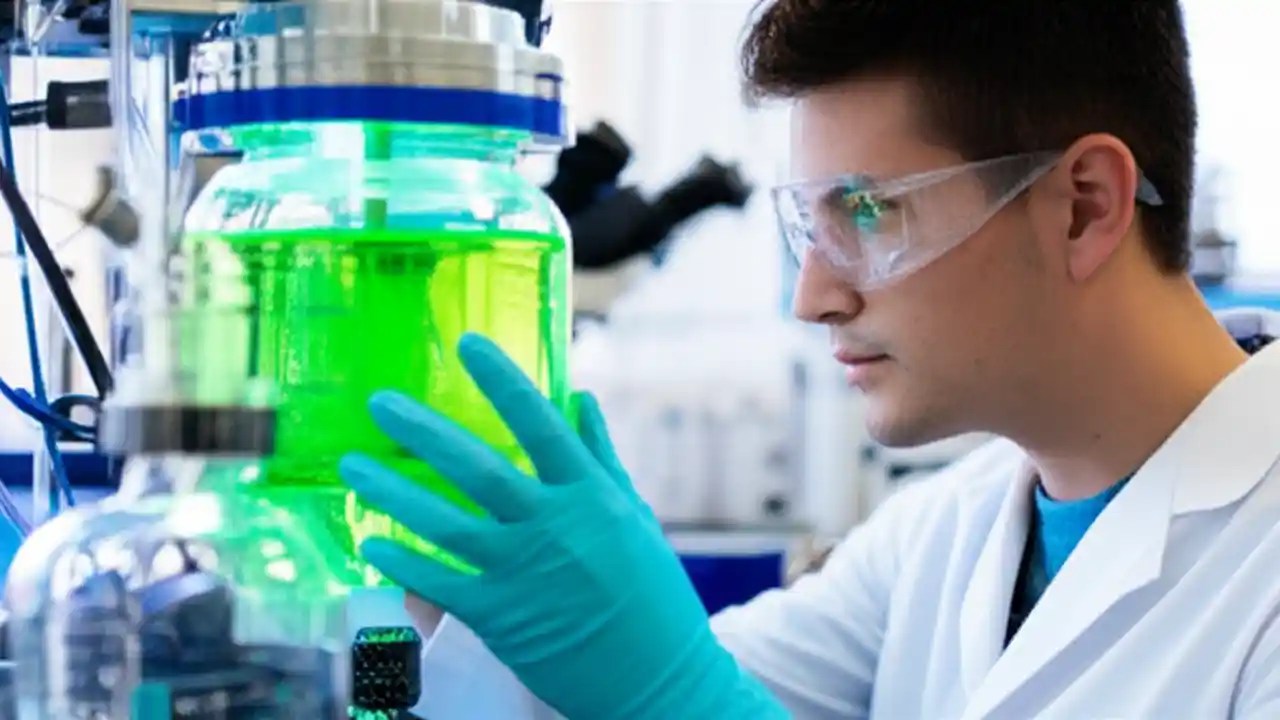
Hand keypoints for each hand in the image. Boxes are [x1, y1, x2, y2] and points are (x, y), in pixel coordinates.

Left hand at [340, 334, 787, 719]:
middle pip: (476, 469)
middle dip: (423, 432)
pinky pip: (439, 583)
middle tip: (378, 404)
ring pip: (443, 524)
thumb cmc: (652, 594)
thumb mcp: (636, 517)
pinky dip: (402, 564)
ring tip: (352, 467)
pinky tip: (371, 545)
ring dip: (393, 493)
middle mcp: (552, 527)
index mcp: (591, 496)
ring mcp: (521, 573)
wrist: (656, 679)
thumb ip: (602, 457)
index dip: (504, 382)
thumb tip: (581, 397)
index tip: (469, 343)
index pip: (541, 425)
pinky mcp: (499, 617)